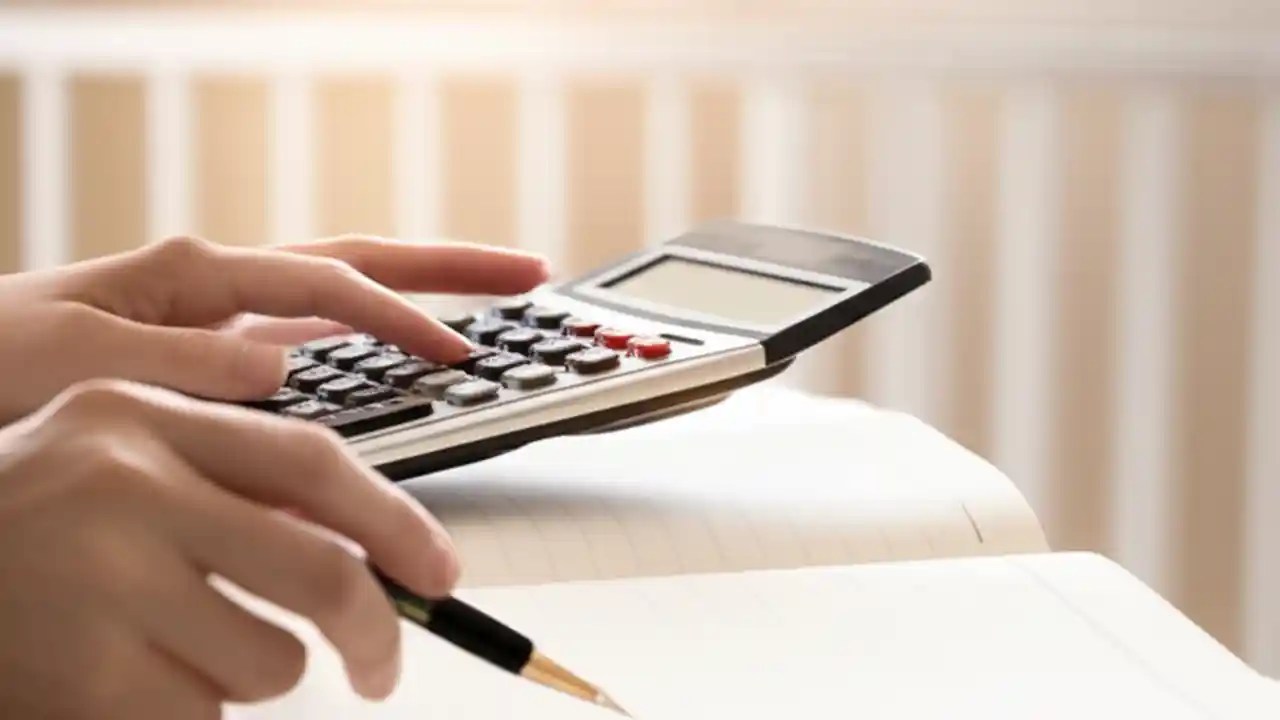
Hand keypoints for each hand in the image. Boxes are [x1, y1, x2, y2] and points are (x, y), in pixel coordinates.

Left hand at [0, 234, 547, 422]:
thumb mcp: (69, 359)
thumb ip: (175, 360)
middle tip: (527, 269)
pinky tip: (392, 366)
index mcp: (194, 275)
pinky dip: (364, 352)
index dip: (403, 317)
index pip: (330, 284)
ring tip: (484, 309)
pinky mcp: (209, 365)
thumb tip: (282, 371)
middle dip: (448, 265)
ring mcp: (219, 324)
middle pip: (361, 263)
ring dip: (416, 299)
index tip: (462, 351)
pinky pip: (308, 349)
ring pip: (342, 300)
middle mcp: (218, 290)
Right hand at [0, 379, 459, 717]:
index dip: (398, 521)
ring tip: (164, 650)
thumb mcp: (119, 470)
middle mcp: (121, 484)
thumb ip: (232, 488)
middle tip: (384, 666)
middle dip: (375, 629)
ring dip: (245, 672)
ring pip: (268, 660)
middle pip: (321, 571)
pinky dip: (186, 713)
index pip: (313, 462)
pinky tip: (118, 685)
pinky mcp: (79, 676)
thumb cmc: (29, 533)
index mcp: (138, 415)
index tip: (441, 573)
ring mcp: (96, 581)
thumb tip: (377, 555)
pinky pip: (203, 716)